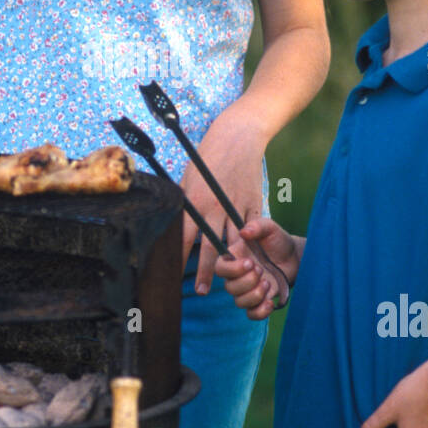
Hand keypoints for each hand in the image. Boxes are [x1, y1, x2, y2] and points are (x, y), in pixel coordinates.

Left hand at [179, 105, 267, 291]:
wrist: (237, 137)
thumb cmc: (208, 157)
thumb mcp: (189, 179)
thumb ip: (184, 204)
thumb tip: (175, 224)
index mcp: (195, 201)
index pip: (184, 237)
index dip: (179, 258)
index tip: (174, 275)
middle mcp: (215, 207)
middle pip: (210, 246)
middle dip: (205, 270)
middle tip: (201, 290)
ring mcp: (237, 207)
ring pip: (234, 243)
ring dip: (231, 264)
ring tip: (230, 281)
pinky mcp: (254, 204)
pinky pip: (252, 232)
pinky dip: (251, 248)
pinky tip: (252, 264)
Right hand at [214, 220, 302, 320]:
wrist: (294, 256)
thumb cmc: (277, 240)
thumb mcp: (270, 228)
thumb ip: (257, 226)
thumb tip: (244, 231)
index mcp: (234, 257)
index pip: (219, 268)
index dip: (231, 269)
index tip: (249, 262)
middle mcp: (237, 275)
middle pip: (229, 288)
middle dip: (247, 282)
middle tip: (262, 270)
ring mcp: (247, 289)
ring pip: (239, 302)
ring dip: (255, 295)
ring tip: (268, 282)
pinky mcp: (258, 301)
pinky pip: (251, 314)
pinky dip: (260, 312)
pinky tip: (270, 302)